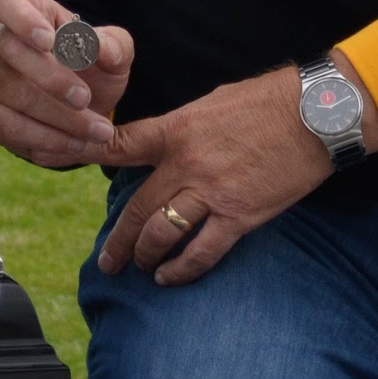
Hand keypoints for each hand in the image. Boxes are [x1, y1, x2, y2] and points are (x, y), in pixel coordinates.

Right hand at [0, 0, 132, 167]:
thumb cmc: (92, 63)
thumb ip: (113, 45)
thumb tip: (99, 48)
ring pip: (14, 96)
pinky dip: (47, 139)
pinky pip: (11, 128)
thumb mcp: (114, 50)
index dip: (23, 20)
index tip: (49, 40)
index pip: (8, 2)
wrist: (82, 100)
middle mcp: (1, 39)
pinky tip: (76, 144)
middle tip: (85, 98)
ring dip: (59, 118)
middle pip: (12, 52)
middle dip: (52, 79)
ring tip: (97, 131)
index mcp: (28, 8)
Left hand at [93, 68, 337, 287]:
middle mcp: (187, 163)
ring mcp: (212, 193)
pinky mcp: (238, 216)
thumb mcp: (213, 102)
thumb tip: (163, 143)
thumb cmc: (266, 100)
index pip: (121, 145)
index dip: (86, 156)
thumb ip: (183, 127)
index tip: (63, 165)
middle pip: (136, 207)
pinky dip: (180, 270)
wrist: (314, 114)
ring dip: (144, 256)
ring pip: (161, 235)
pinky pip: (201, 253)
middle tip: (107, 261)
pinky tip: (169, 277)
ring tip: (140, 267)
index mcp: (178, 129)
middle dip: (117, 240)